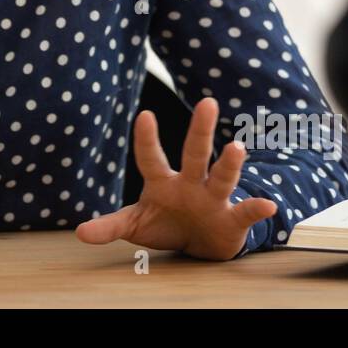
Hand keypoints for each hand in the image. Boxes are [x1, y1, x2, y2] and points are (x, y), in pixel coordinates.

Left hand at [74, 97, 277, 260]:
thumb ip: (111, 225)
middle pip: (195, 153)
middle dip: (200, 130)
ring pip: (222, 177)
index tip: (144, 115)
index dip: (147, 139)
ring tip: (236, 147)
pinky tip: (268, 205)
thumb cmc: (165, 223)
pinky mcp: (232, 220)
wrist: (198, 244)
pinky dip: (256, 208)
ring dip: (230, 164)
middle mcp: (190, 182)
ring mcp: (212, 198)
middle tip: (208, 102)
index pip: (151, 157)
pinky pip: (245, 212)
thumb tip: (80, 232)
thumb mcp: (135, 225)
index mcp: (163, 181)